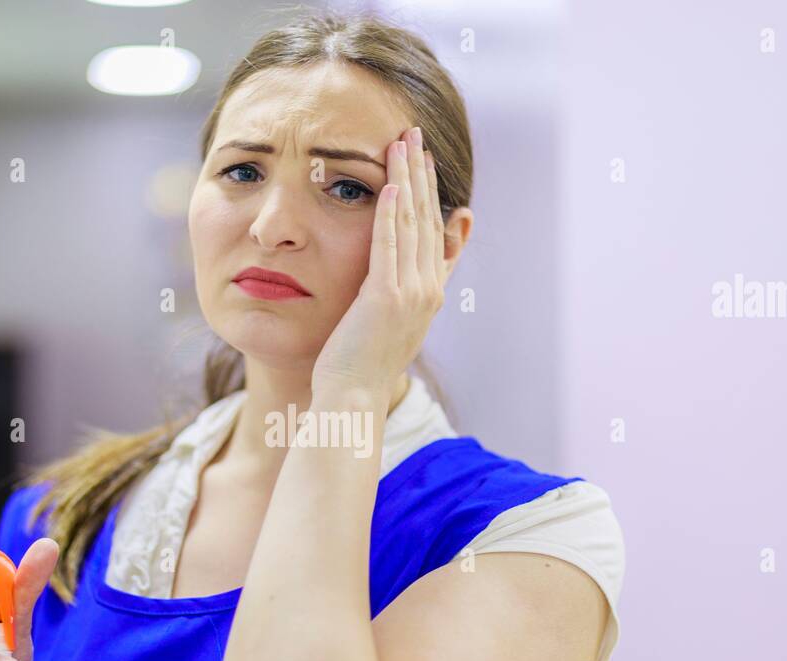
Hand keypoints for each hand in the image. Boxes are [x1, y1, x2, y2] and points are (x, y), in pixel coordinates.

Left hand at [312, 126, 446, 400]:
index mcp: (428, 295)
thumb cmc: (356, 368)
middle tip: (415, 134)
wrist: (352, 400)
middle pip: (427, 218)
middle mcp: (428, 291)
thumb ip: (388, 294)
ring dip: (407, 179)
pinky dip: (390, 212)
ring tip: (401, 142)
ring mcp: (411, 294)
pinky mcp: (387, 298)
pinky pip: (389, 244)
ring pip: (411, 224)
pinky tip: (389, 183)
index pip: (434, 232)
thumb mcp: (381, 326)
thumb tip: (387, 276)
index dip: (430, 193)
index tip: (423, 160)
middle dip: (421, 173)